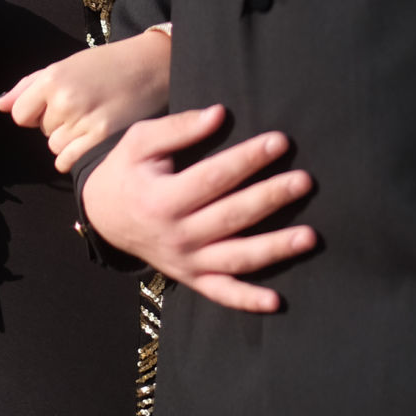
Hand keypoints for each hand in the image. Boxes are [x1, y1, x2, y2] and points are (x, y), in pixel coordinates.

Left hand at [0, 31, 171, 173]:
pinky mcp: (101, 140)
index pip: (20, 114)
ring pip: (55, 147)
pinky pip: (68, 161)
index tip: (54, 104)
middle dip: (56, 122)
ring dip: (68, 139)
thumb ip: (28, 86)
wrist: (152, 66)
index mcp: (52, 78)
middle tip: (83, 105)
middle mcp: (64, 101)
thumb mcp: (66, 65)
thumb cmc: (108, 64)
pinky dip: (75, 154)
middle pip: (40, 131)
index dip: (35, 111)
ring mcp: (83, 122)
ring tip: (91, 118)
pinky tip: (92, 137)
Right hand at [81, 104, 315, 312]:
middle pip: (232, 217)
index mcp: (162, 198)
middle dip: (271, 198)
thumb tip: (219, 114)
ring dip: (275, 249)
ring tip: (310, 236)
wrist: (104, 216)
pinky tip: (277, 301)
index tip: (280, 141)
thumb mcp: (140, 141)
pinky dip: (248, 300)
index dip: (248, 159)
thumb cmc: (127, 171)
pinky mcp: (192, 278)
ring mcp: (186, 262)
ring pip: (236, 258)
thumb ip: (179, 128)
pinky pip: (222, 293)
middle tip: (305, 181)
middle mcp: (176, 235)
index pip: (214, 177)